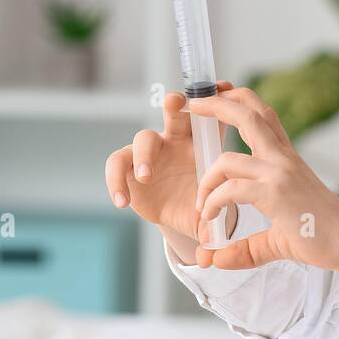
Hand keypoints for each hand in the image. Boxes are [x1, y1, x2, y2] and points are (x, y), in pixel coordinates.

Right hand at [104, 80, 235, 246]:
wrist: (185, 218)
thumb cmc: (205, 205)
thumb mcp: (215, 213)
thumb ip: (217, 225)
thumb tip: (215, 250)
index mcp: (204, 144)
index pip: (211, 117)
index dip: (216, 101)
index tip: (222, 88)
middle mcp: (177, 141)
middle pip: (175, 113)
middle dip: (176, 104)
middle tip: (175, 102)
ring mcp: (152, 152)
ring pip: (144, 138)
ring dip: (145, 154)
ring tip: (148, 177)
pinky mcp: (129, 167)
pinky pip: (118, 164)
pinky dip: (116, 180)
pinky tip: (122, 201)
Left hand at [188, 87, 338, 271]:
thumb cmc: (322, 236)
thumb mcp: (277, 237)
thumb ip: (245, 247)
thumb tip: (214, 260)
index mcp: (287, 159)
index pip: (263, 116)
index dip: (239, 100)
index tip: (217, 98)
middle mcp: (283, 159)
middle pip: (248, 115)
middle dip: (217, 104)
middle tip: (194, 104)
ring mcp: (280, 174)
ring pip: (230, 156)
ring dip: (206, 176)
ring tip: (199, 199)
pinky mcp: (276, 193)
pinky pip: (232, 189)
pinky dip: (214, 201)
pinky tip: (211, 217)